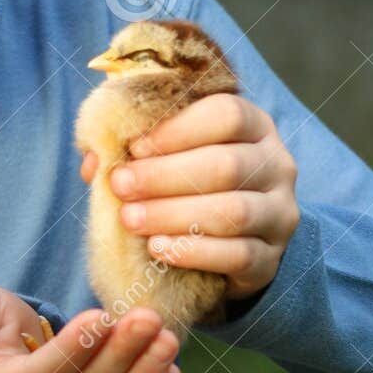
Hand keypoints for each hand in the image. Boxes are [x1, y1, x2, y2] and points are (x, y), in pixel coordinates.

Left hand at [78, 92, 299, 302]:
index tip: (135, 146)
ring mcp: (279, 213)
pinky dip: (193, 252)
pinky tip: (159, 248)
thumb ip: (133, 149)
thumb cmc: (190, 185)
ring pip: (232, 211)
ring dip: (173, 215)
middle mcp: (276, 165)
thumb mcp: (167, 156)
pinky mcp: (271, 258)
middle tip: (121, 186)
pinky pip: (238, 255)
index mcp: (254, 126)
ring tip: (130, 220)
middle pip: (227, 164)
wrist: (230, 243)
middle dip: (165, 176)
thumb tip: (94, 158)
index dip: (178, 129)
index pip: (227, 114)